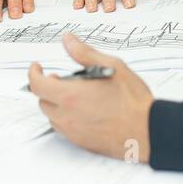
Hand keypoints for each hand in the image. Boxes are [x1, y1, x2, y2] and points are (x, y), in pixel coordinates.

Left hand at [27, 34, 153, 161]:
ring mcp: (73, 133)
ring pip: (52, 117)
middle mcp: (67, 117)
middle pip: (43, 101)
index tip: (38, 67)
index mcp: (70, 96)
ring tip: (77, 95)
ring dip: (57, 104)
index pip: (36, 84)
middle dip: (49, 88)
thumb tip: (68, 40)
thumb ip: (84, 53)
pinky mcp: (82, 143)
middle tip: (64, 80)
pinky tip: (84, 111)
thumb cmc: (133, 100)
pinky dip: (66, 118)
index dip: (34, 73)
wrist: (149, 131)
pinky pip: (64, 130)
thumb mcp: (111, 66)